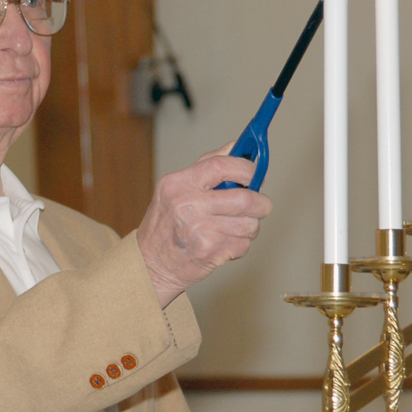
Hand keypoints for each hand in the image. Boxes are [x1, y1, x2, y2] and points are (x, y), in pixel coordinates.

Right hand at [137, 147, 272, 307]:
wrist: (150, 265)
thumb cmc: (166, 226)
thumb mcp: (176, 189)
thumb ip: (208, 166)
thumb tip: (238, 147)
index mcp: (178, 183)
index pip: (221, 165)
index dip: (246, 169)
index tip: (254, 174)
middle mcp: (186, 204)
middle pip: (244, 199)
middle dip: (261, 204)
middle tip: (261, 206)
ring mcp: (198, 229)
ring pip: (249, 224)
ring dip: (250, 227)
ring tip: (236, 228)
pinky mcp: (209, 250)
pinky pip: (243, 244)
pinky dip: (240, 246)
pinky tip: (224, 244)